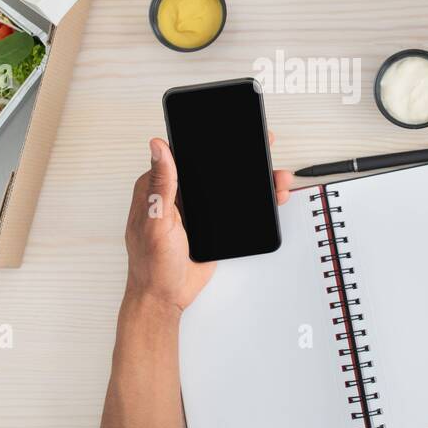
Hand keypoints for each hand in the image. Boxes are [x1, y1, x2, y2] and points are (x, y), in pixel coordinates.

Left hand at [124, 136, 293, 313]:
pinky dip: (253, 202)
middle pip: (213, 167)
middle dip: (241, 158)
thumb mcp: (156, 221)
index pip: (184, 153)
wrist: (165, 297)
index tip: (230, 130)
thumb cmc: (151, 263)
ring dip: (253, 181)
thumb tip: (158, 147)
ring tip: (276, 178)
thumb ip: (160, 184)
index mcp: (158, 186)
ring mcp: (196, 209)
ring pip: (228, 186)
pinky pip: (234, 207)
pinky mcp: (211, 224)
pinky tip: (270, 197)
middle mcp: (177, 193)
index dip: (207, 140)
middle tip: (265, 148)